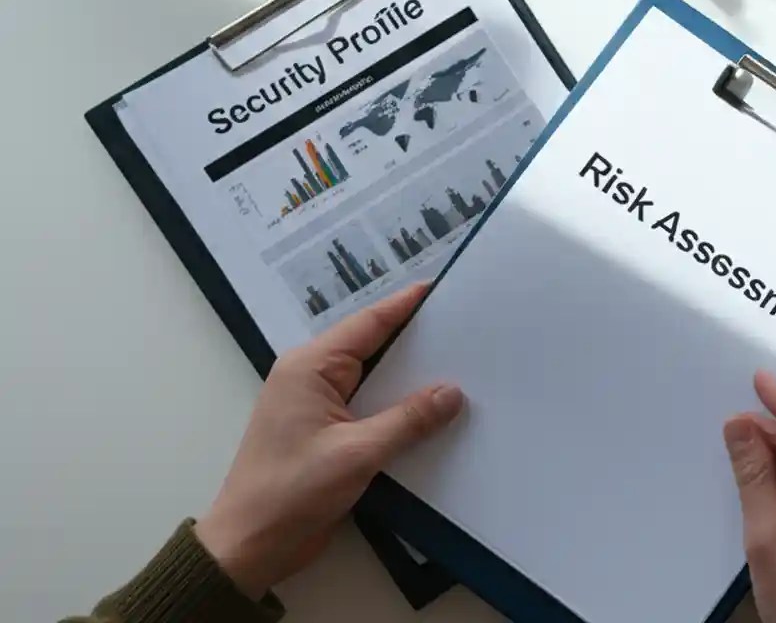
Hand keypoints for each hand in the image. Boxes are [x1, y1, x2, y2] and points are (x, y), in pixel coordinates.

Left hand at [194, 284, 464, 598]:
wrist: (249, 546)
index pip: (369, 323)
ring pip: (376, 380)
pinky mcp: (329, 434)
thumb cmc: (290, 491)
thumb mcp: (357, 453)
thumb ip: (408, 420)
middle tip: (467, 329)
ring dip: (412, 379)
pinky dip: (401, 408)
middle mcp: (313, 377)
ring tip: (462, 366)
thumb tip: (453, 392)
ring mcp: (320, 406)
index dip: (408, 304)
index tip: (445, 287)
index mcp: (310, 367)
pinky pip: (372, 409)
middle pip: (374, 347)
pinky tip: (435, 413)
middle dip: (418, 341)